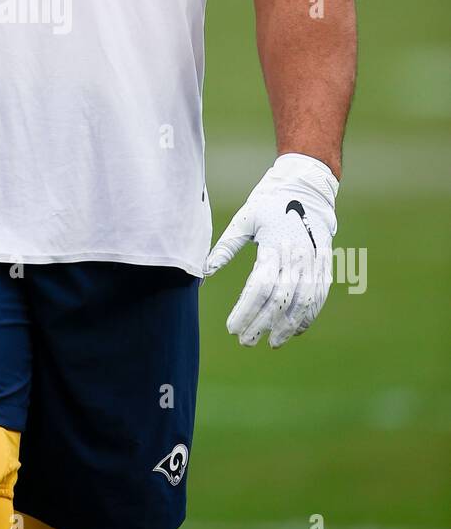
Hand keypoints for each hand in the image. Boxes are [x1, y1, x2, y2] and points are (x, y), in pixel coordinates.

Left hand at [203, 153, 337, 347]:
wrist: (306, 186)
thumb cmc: (269, 203)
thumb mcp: (244, 220)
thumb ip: (225, 247)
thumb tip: (204, 272)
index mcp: (273, 246)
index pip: (259, 287)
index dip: (246, 311)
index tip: (232, 327)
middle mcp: (296, 256)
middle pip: (280, 300)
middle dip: (262, 324)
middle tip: (245, 341)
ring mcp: (314, 262)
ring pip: (303, 303)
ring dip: (287, 326)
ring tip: (272, 342)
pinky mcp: (325, 264)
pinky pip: (319, 296)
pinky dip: (308, 316)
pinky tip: (295, 329)